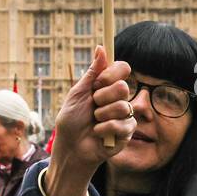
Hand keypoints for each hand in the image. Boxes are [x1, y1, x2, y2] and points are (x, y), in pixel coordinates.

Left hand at [44, 46, 133, 195]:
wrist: (70, 148)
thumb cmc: (71, 120)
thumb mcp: (78, 93)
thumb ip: (93, 72)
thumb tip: (101, 47)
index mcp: (107, 86)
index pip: (122, 69)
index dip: (111, 74)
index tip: (97, 83)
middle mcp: (119, 98)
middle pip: (123, 87)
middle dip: (102, 97)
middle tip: (93, 106)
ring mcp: (124, 115)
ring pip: (123, 106)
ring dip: (102, 115)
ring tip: (94, 122)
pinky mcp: (127, 132)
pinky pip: (121, 124)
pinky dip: (104, 129)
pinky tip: (98, 134)